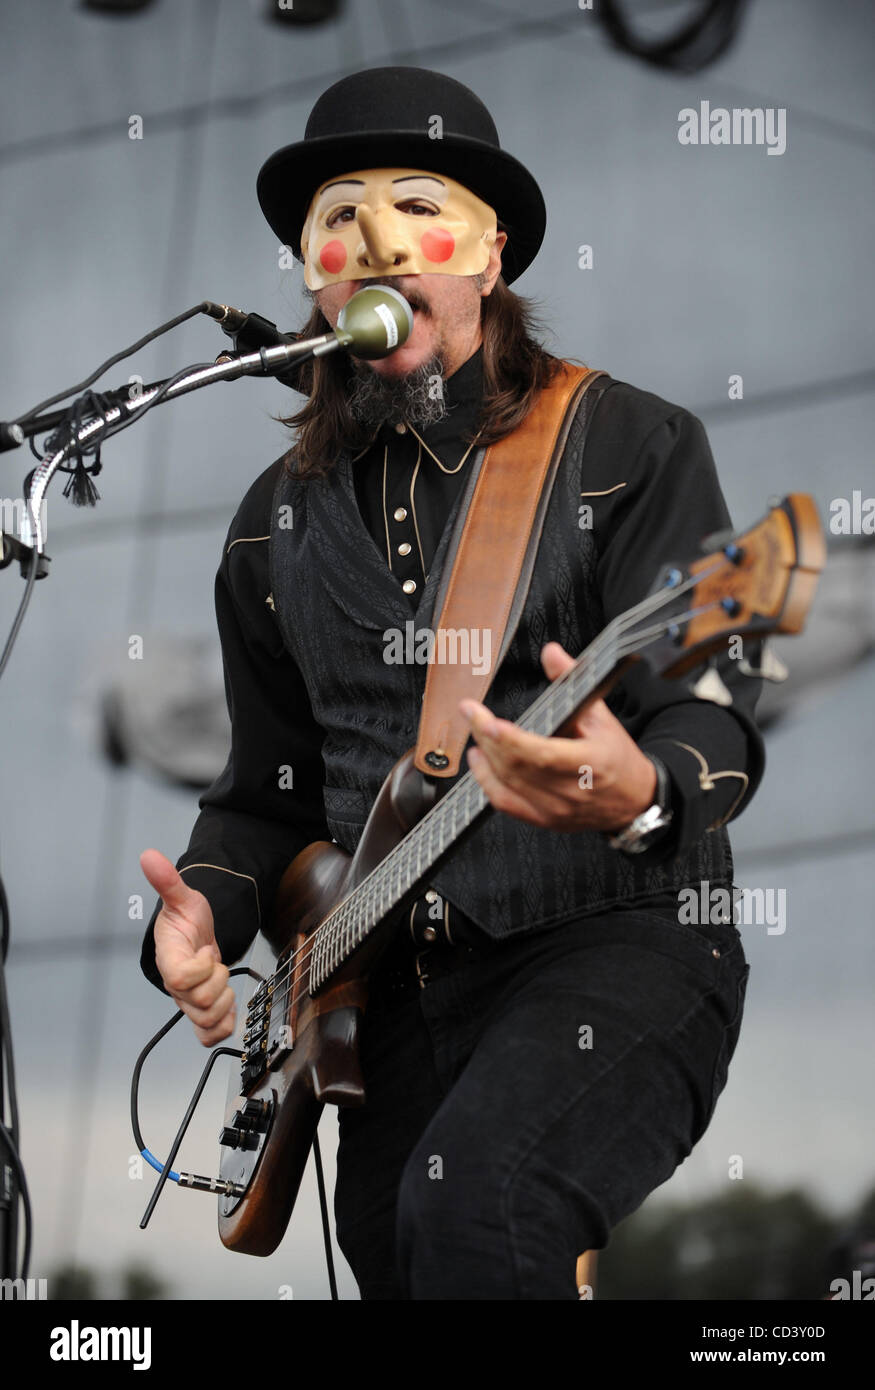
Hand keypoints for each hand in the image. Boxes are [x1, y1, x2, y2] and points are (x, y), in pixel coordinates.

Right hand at [140, 848, 235, 1046]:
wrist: (196, 936)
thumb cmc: (187, 920)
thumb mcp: (183, 897)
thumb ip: (167, 881)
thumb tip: (150, 857)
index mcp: (170, 961)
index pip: (181, 978)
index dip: (201, 966)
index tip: (206, 951)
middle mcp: (177, 987)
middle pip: (199, 1002)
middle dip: (219, 981)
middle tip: (217, 963)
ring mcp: (189, 1002)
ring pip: (207, 1021)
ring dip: (224, 1002)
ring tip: (223, 981)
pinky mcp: (202, 1013)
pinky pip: (212, 1035)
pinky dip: (225, 1024)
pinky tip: (228, 1004)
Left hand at [460, 642, 656, 832]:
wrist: (634, 800)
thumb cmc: (618, 758)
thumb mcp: (602, 716)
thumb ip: (573, 681)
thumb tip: (551, 653)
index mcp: (589, 763)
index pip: (541, 753)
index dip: (509, 738)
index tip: (485, 719)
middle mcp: (570, 791)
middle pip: (515, 766)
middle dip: (486, 737)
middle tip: (471, 713)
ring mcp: (555, 810)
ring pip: (506, 784)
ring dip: (484, 757)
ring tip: (476, 733)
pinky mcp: (544, 820)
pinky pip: (505, 803)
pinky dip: (487, 781)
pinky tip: (480, 762)